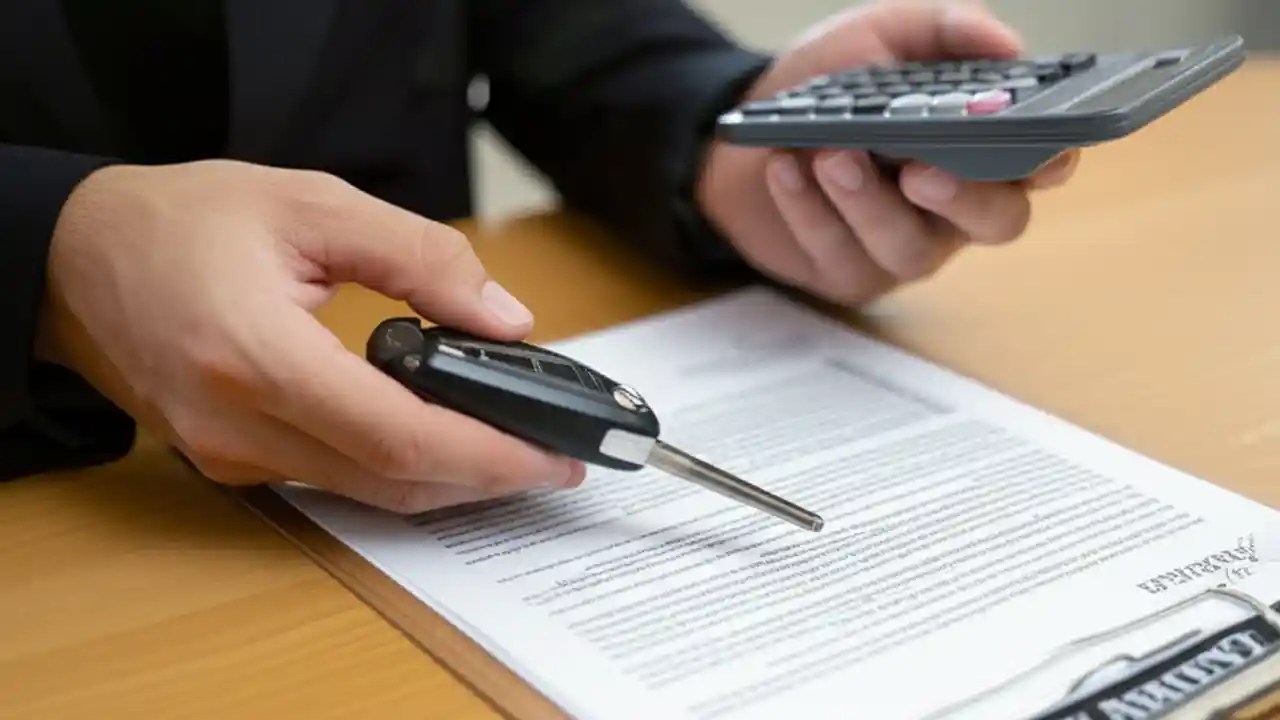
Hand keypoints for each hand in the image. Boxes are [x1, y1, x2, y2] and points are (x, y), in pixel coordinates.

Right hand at [38, 160, 584, 512]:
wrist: (73, 259)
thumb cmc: (179, 222)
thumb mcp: (310, 204)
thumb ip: (419, 257)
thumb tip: (503, 319)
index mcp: (256, 356)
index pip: (399, 435)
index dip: (489, 454)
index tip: (553, 454)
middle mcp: (238, 426)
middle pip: (391, 481)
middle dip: (486, 478)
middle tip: (554, 461)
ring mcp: (229, 454)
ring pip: (365, 493)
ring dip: (447, 481)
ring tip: (514, 452)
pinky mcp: (228, 460)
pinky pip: (332, 481)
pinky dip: (397, 470)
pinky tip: (441, 444)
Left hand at [697, 0, 1079, 305]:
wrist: (745, 120)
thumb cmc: (831, 79)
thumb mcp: (884, 34)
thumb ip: (945, 30)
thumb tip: (1007, 45)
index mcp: (981, 147)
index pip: (1044, 163)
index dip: (1052, 161)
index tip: (1041, 151)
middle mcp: (954, 207)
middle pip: (997, 223)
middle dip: (965, 199)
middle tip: (920, 170)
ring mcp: (902, 247)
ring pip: (908, 248)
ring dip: (867, 201)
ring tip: (830, 154)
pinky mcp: (846, 275)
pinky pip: (838, 254)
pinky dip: (808, 210)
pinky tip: (785, 169)